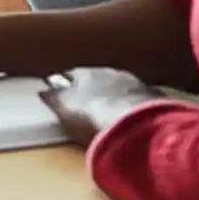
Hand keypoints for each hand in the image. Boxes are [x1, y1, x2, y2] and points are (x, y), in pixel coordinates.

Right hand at [39, 68, 160, 147]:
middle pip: (95, 78)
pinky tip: (130, 115)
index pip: (69, 75)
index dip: (63, 83)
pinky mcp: (155, 99)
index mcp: (84, 73)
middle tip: (83, 99)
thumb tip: (43, 90)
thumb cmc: (94, 117)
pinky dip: (130, 104)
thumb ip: (54, 99)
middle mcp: (110, 72)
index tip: (57, 90)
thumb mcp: (66, 109)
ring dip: (112, 93)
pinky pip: (136, 98)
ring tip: (108, 108)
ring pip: (117, 85)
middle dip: (89, 86)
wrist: (141, 127)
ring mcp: (134, 83)